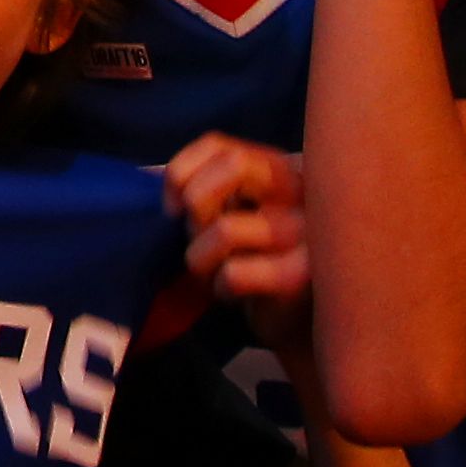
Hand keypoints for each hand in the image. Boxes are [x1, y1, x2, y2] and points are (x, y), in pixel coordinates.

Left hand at [166, 135, 315, 355]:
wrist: (300, 322)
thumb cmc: (257, 260)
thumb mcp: (236, 211)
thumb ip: (210, 186)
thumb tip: (156, 177)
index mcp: (285, 167)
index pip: (219, 144)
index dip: (180, 173)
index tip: (171, 206)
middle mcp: (305, 190)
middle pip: (232, 166)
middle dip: (195, 207)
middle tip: (196, 237)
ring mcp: (309, 231)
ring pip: (224, 228)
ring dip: (201, 258)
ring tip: (214, 272)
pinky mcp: (302, 275)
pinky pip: (233, 273)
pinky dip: (219, 288)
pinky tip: (233, 294)